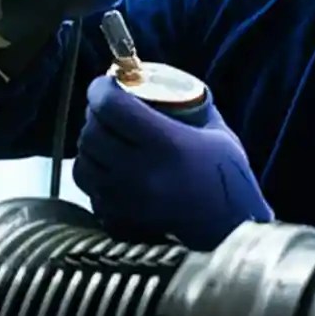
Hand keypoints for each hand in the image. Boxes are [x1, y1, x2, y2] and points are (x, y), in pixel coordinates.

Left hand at [73, 76, 272, 249]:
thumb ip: (191, 106)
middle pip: (92, 133)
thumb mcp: (217, 132)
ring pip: (83, 162)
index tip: (106, 83)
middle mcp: (139, 173)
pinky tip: (112, 169)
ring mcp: (125, 201)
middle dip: (95, 115)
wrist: (231, 232)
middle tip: (107, 108)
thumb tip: (164, 83)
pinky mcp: (118, 221)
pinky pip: (91, 191)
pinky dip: (96, 176)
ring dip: (90, 146)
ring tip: (106, 139)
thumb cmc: (229, 178)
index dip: (101, 88)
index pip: (111, 106)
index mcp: (166, 144)